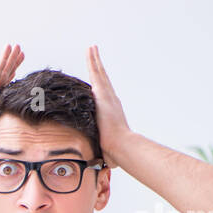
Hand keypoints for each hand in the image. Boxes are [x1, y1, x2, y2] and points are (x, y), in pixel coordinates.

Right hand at [0, 43, 23, 166]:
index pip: (3, 92)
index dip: (10, 81)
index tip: (16, 74)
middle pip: (4, 77)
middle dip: (13, 66)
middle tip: (20, 54)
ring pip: (2, 70)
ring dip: (10, 58)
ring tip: (18, 47)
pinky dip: (4, 57)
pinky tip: (10, 46)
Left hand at [85, 45, 132, 166]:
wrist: (122, 147)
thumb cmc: (115, 153)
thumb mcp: (103, 149)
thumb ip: (99, 152)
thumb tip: (96, 164)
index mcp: (109, 112)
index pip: (102, 96)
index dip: (99, 87)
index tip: (96, 80)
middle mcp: (111, 101)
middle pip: (102, 80)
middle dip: (98, 68)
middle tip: (94, 54)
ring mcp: (108, 96)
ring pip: (100, 74)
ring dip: (95, 60)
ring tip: (91, 48)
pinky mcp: (103, 93)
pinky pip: (97, 73)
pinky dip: (94, 61)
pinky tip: (90, 49)